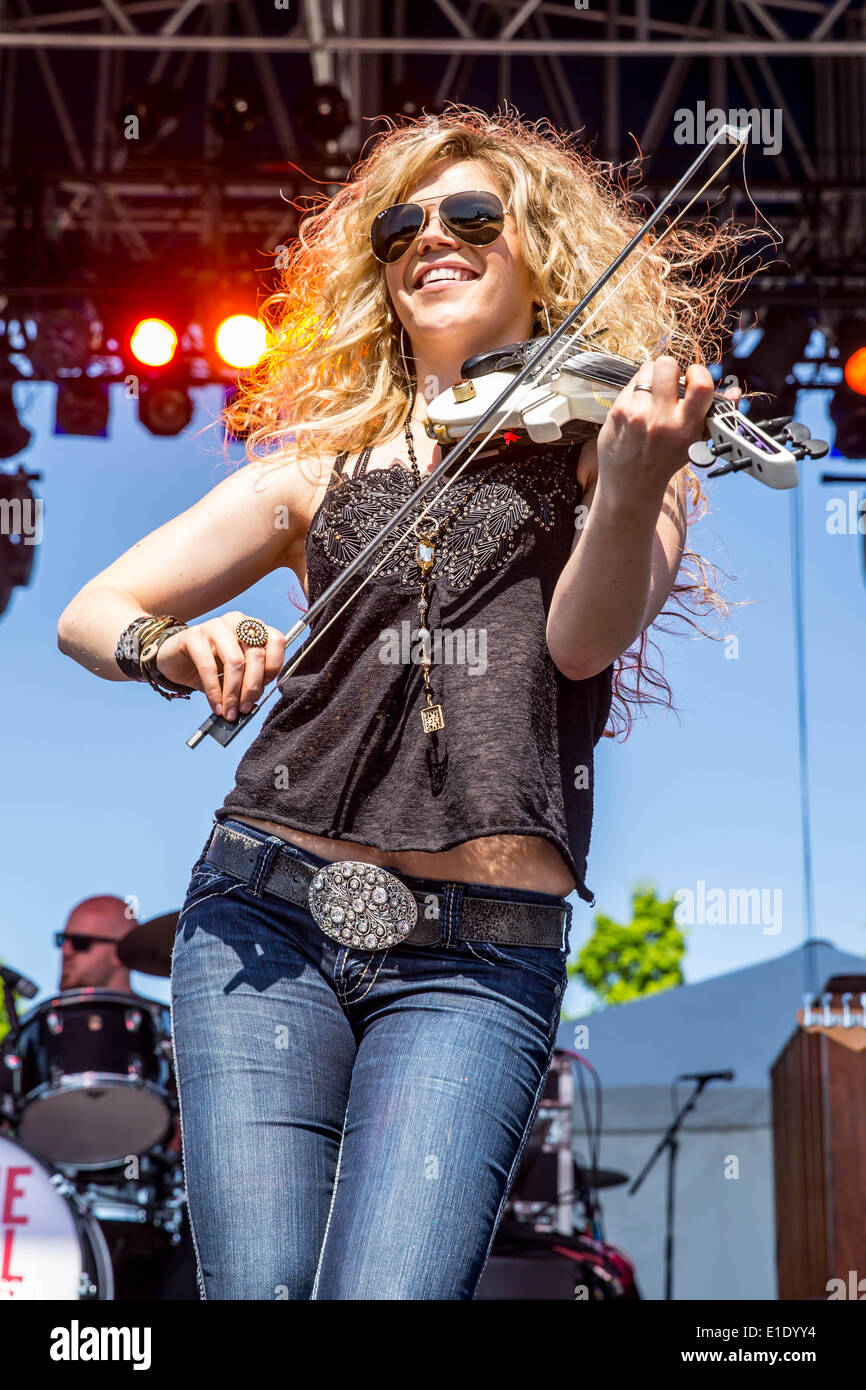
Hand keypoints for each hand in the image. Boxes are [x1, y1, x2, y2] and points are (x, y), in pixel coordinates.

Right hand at [155, 610, 285, 720]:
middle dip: (252, 688)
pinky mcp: (193, 635)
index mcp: (252, 627)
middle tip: (245, 708)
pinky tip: (216, 706)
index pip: (276, 640)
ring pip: (234, 661)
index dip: (274, 666)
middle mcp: (236, 622)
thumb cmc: (211, 666)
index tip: (266, 688)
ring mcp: (215, 625)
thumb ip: (249, 680)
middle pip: (256, 655)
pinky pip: (208, 667)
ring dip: (233, 692)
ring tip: (230, 711)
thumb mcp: (235, 672)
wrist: (175, 659)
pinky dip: (214, 691)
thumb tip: (254, 701)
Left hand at [595, 356, 725, 506]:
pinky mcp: (616, 412)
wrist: (630, 486)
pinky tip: (638, 407)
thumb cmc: (666, 461)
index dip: (697, 372)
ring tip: (653, 396)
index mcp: (686, 428)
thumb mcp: (695, 443)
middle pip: (666, 364)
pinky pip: (630, 384)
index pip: (700, 383)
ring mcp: (635, 414)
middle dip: (670, 370)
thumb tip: (735, 391)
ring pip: (646, 370)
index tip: (692, 378)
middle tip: (669, 384)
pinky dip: (636, 390)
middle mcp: (660, 420)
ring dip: (652, 377)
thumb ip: (714, 415)